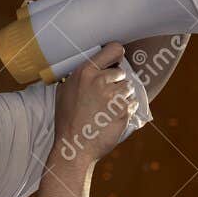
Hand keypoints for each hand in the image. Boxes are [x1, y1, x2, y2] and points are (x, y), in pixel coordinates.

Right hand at [52, 43, 135, 167]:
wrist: (75, 147)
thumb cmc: (68, 121)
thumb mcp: (64, 91)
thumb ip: (78, 76)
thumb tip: (90, 68)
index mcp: (85, 72)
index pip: (113, 50)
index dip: (117, 56)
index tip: (116, 62)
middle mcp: (100, 80)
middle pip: (121, 73)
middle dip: (116, 83)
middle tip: (105, 98)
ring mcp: (113, 95)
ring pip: (128, 88)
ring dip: (122, 97)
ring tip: (107, 109)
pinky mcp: (123, 110)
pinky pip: (132, 103)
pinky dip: (127, 109)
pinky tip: (113, 117)